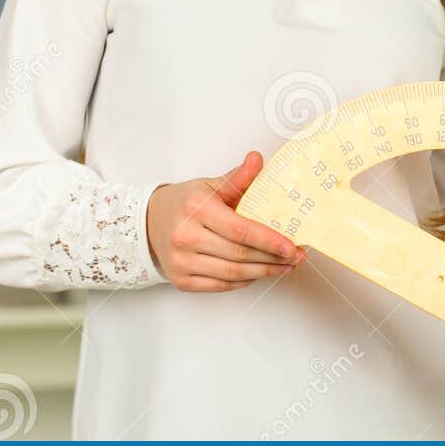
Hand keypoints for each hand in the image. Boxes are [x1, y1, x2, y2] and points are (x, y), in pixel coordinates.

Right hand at [146, 151, 306, 291]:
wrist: (150, 222)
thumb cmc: (184, 203)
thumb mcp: (210, 185)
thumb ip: (237, 177)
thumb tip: (258, 160)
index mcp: (196, 209)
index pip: (240, 230)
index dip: (269, 240)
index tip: (291, 246)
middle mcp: (186, 237)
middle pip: (239, 254)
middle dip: (273, 259)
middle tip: (294, 257)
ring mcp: (182, 262)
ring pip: (232, 273)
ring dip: (263, 272)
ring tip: (283, 267)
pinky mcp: (182, 280)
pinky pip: (221, 285)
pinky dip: (244, 281)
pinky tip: (259, 273)